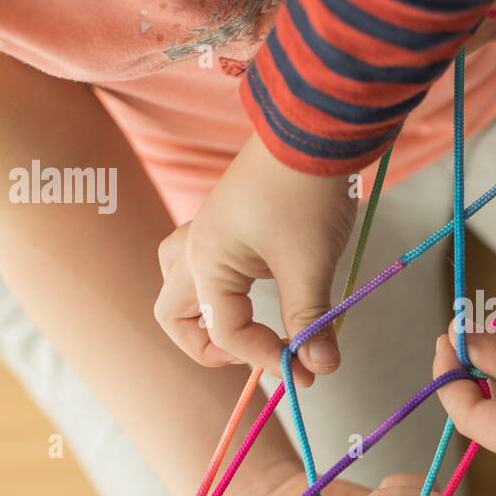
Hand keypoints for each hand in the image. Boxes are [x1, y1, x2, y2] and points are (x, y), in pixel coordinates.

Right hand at [154, 134, 354, 379]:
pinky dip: (226, 288)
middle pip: (174, 314)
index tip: (306, 368)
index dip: (265, 357)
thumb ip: (310, 319)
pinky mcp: (229, 221)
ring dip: (207, 314)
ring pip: (181, 284)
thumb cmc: (305, 192)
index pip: (225, 332)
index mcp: (204, 261)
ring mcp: (207, 231)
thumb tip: (321, 367)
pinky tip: (264, 289)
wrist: (313, 127)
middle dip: (210, 346)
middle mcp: (194, 248)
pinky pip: (207, 264)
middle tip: (260, 353)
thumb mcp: (310, 263)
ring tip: (252, 327)